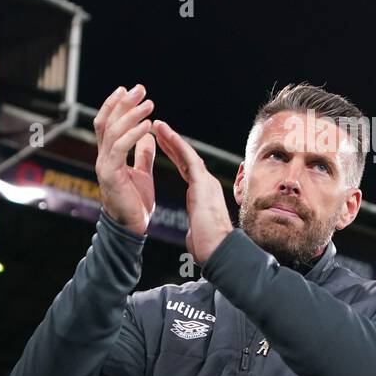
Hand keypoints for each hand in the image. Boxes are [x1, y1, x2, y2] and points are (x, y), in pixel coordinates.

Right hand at [93, 85, 156, 232]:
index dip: (115, 105)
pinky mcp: (110, 175)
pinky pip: (120, 149)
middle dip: (123, 102)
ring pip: (113, 132)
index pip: (107, 124)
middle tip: (140, 88)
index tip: (128, 90)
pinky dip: (133, 134)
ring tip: (149, 104)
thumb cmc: (136, 202)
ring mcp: (104, 165)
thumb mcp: (142, 172)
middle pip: (108, 122)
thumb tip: (148, 134)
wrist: (132, 227)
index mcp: (109, 156)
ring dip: (132, 115)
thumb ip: (143, 154)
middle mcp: (103, 158)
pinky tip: (147, 126)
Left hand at [153, 120, 233, 263]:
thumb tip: (193, 230)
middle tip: (157, 128)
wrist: (218, 251)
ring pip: (187, 154)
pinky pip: (188, 158)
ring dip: (172, 138)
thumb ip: (195, 225)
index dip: (174, 155)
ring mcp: (206, 182)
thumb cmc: (209, 247)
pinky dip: (177, 144)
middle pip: (185, 158)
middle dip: (171, 142)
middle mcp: (205, 185)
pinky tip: (166, 133)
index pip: (186, 169)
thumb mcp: (198, 231)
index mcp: (202, 195)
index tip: (162, 144)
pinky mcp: (203, 183)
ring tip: (158, 125)